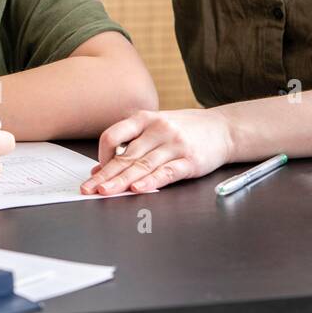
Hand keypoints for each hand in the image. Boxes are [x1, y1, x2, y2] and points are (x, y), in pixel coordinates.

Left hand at [80, 108, 233, 194]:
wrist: (224, 128)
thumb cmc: (185, 129)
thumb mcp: (156, 128)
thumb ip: (131, 145)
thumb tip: (101, 169)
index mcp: (145, 119)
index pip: (113, 135)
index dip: (101, 155)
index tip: (96, 172)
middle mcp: (158, 130)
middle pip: (126, 156)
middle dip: (104, 176)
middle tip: (87, 190)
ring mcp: (175, 145)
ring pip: (143, 166)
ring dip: (121, 182)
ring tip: (105, 193)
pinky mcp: (190, 161)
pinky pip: (167, 172)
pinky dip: (151, 181)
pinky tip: (138, 188)